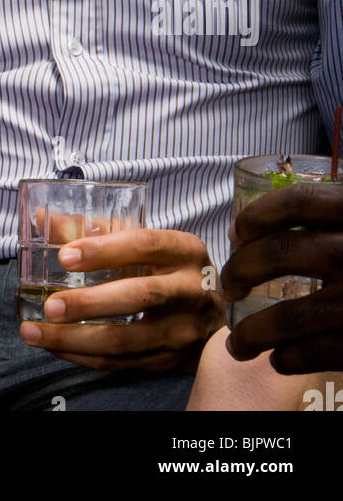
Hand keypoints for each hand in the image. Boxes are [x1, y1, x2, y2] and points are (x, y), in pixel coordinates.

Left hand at [18, 228, 224, 371]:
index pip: (144, 245)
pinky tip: (56, 347)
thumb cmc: (169, 268)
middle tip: (49, 306)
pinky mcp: (170, 361)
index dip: (104, 251)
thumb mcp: (147, 242)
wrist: (214, 314)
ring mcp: (183, 331)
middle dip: (88, 304)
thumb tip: (42, 219)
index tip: (64, 256)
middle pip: (139, 297)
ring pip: (127, 341)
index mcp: (184, 250)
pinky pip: (122, 364)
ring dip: (75, 340)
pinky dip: (84, 357)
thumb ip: (96, 230)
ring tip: (36, 332)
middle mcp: (190, 290)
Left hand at [221, 180, 342, 373]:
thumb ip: (332, 214)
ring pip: (289, 316)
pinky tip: (279, 359)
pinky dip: (289, 358)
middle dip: (241, 271)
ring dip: (253, 333)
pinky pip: (316, 352)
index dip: (257, 215)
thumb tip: (254, 224)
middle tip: (229, 285)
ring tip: (238, 344)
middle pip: (279, 254)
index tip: (236, 232)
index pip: (296, 202)